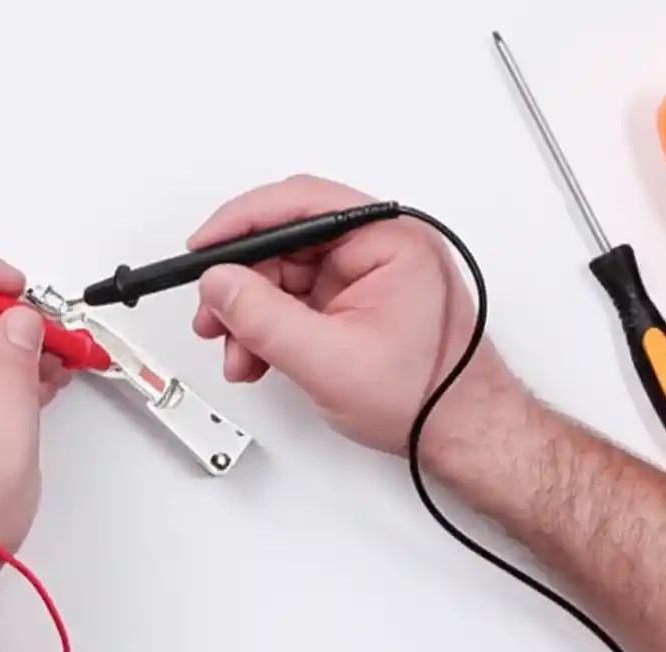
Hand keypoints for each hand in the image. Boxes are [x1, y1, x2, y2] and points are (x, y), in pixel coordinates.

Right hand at [190, 175, 522, 457]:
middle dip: (242, 282)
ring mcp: (367, 273)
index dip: (242, 222)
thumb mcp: (327, 359)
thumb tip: (218, 283)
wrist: (461, 435)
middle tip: (211, 313)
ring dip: (251, 312)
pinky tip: (256, 355)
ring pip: (285, 274)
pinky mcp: (356, 300)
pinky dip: (270, 327)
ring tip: (237, 351)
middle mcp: (380, 245)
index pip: (300, 203)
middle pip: (285, 241)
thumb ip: (263, 317)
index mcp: (389, 238)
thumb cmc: (426, 396)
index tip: (204, 248)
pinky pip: (298, 299)